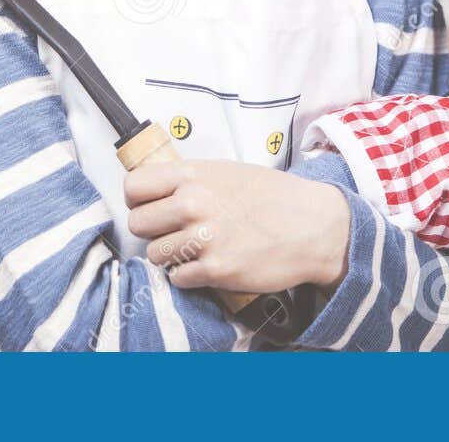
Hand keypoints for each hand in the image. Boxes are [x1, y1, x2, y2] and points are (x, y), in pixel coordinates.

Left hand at [123, 159, 349, 293]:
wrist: (314, 226)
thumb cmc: (275, 197)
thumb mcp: (229, 171)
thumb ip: (192, 180)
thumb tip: (159, 190)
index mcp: (195, 175)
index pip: (134, 187)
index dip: (138, 200)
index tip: (149, 207)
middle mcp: (193, 204)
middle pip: (138, 224)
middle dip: (153, 231)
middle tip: (174, 232)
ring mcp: (203, 238)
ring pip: (154, 255)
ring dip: (171, 256)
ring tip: (195, 250)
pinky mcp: (215, 270)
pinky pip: (177, 278)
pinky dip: (189, 276)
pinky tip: (209, 265)